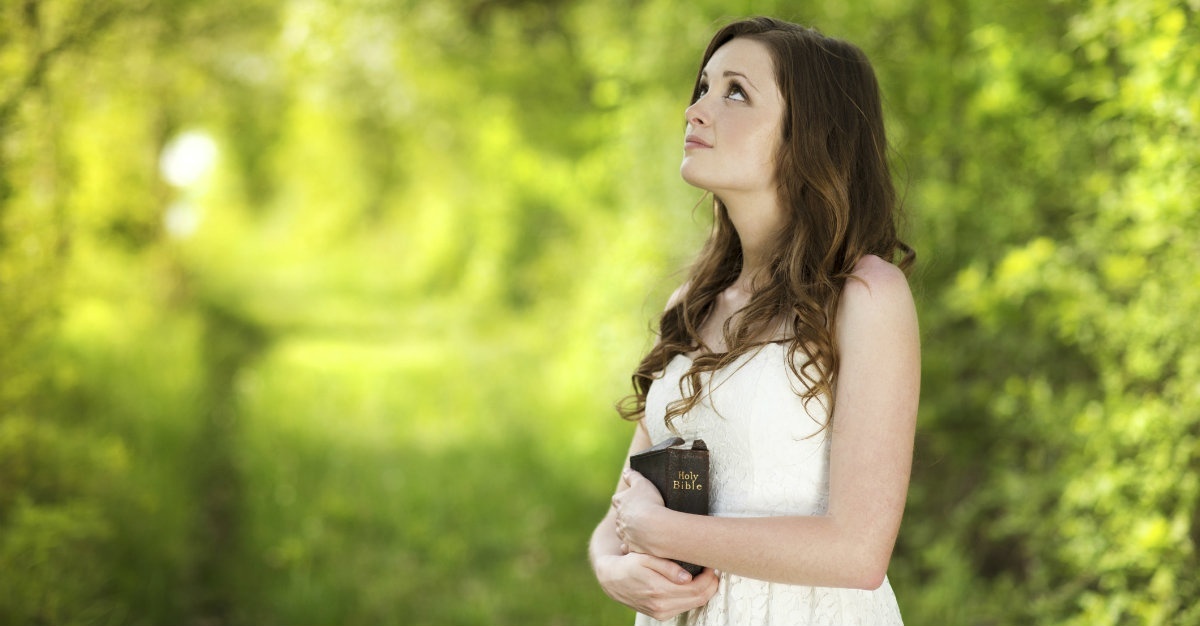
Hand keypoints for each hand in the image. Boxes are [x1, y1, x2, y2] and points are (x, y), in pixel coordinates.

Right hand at [593, 552, 719, 620]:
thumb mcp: (645, 558)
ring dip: (704, 591)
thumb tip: (687, 578)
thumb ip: (667, 567)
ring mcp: (661, 613)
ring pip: (694, 604)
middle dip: (711, 584)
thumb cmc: (629, 563)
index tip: (710, 564)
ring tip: (705, 575)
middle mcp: (661, 606)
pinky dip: (693, 597)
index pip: (696, 588)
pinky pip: (684, 607)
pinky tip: (693, 584)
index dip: (709, 577)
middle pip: (699, 599)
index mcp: (659, 590)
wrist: (612, 579)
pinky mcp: (660, 615)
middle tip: (712, 569)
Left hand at [611, 469, 667, 554]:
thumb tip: (626, 471)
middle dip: (626, 516)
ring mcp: (624, 534)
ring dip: (629, 531)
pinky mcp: (631, 547)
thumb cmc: (648, 502)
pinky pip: (628, 547)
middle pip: (620, 517)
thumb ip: (633, 476)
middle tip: (638, 515)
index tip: (629, 499)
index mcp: (620, 502)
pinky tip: (638, 544)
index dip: (623, 499)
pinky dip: (631, 545)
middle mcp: (619, 519)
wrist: (653, 528)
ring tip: (641, 530)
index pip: (617, 499)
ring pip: (622, 532)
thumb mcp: (642, 483)